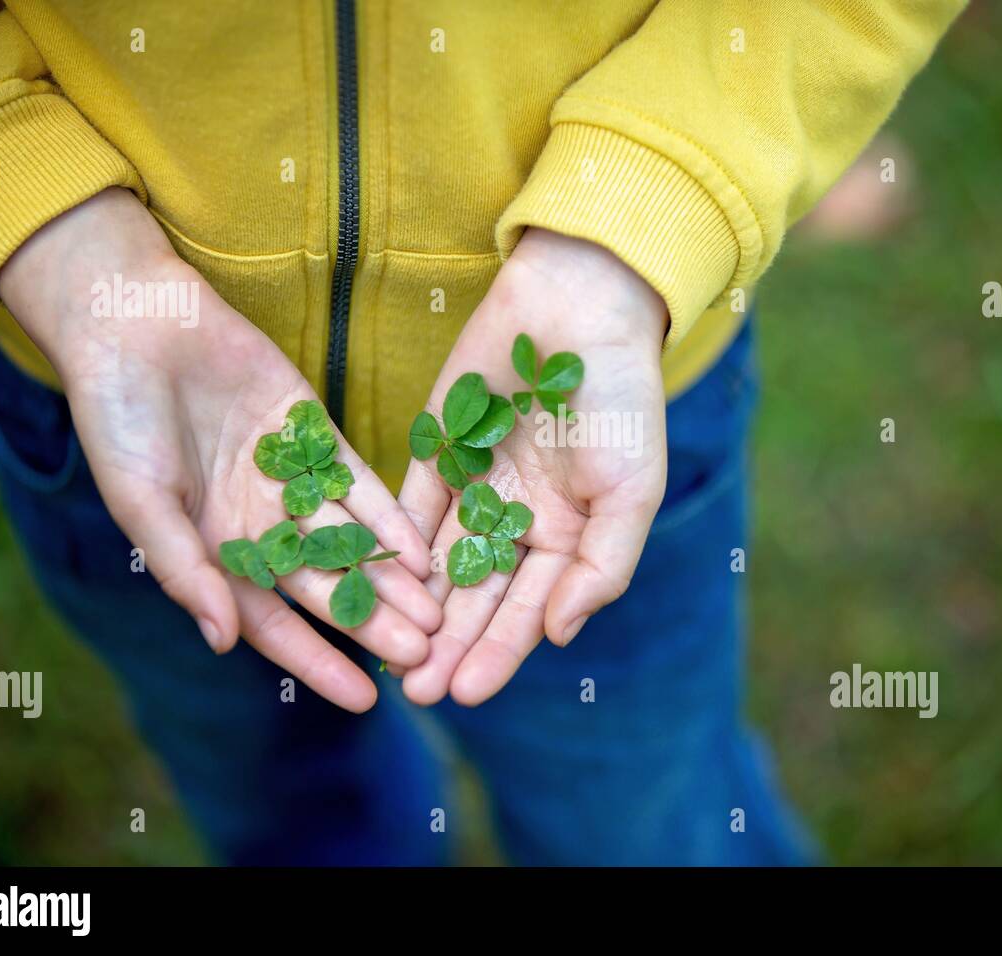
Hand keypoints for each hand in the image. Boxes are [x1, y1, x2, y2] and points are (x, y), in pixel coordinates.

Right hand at [0, 188, 440, 711]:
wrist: (136, 325)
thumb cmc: (118, 419)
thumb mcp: (141, 501)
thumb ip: (184, 568)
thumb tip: (223, 641)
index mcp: (215, 551)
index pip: (275, 624)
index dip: (318, 663)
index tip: (365, 699)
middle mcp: (260, 524)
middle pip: (327, 588)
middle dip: (372, 624)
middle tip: (423, 658)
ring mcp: (292, 481)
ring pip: (352, 542)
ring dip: (391, 579)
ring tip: (437, 615)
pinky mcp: (315, 435)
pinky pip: (361, 485)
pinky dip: (389, 518)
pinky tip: (421, 550)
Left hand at [397, 227, 668, 704]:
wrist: (580, 308)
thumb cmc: (621, 402)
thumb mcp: (633, 490)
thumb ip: (602, 566)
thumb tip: (559, 635)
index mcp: (567, 537)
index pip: (527, 610)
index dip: (498, 652)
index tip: (465, 693)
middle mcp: (518, 522)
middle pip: (476, 597)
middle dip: (447, 645)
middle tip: (415, 690)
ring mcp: (474, 488)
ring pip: (437, 562)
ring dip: (414, 609)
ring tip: (386, 654)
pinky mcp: (437, 452)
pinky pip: (408, 509)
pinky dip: (391, 547)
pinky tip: (369, 581)